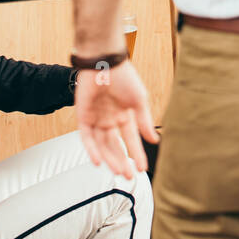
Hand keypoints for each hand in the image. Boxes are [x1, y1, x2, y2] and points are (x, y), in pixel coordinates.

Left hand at [75, 61, 157, 179]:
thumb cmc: (124, 77)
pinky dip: (92, 150)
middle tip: (130, 176)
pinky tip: (99, 161)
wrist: (105, 62)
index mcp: (125, 115)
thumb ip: (144, 121)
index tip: (143, 167)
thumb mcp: (139, 101)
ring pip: (103, 145)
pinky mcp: (83, 117)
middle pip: (116, 146)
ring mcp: (96, 119)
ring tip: (118, 171)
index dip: (137, 153)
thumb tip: (154, 139)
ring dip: (110, 159)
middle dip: (123, 161)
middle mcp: (110, 119)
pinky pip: (87, 137)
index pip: (131, 139)